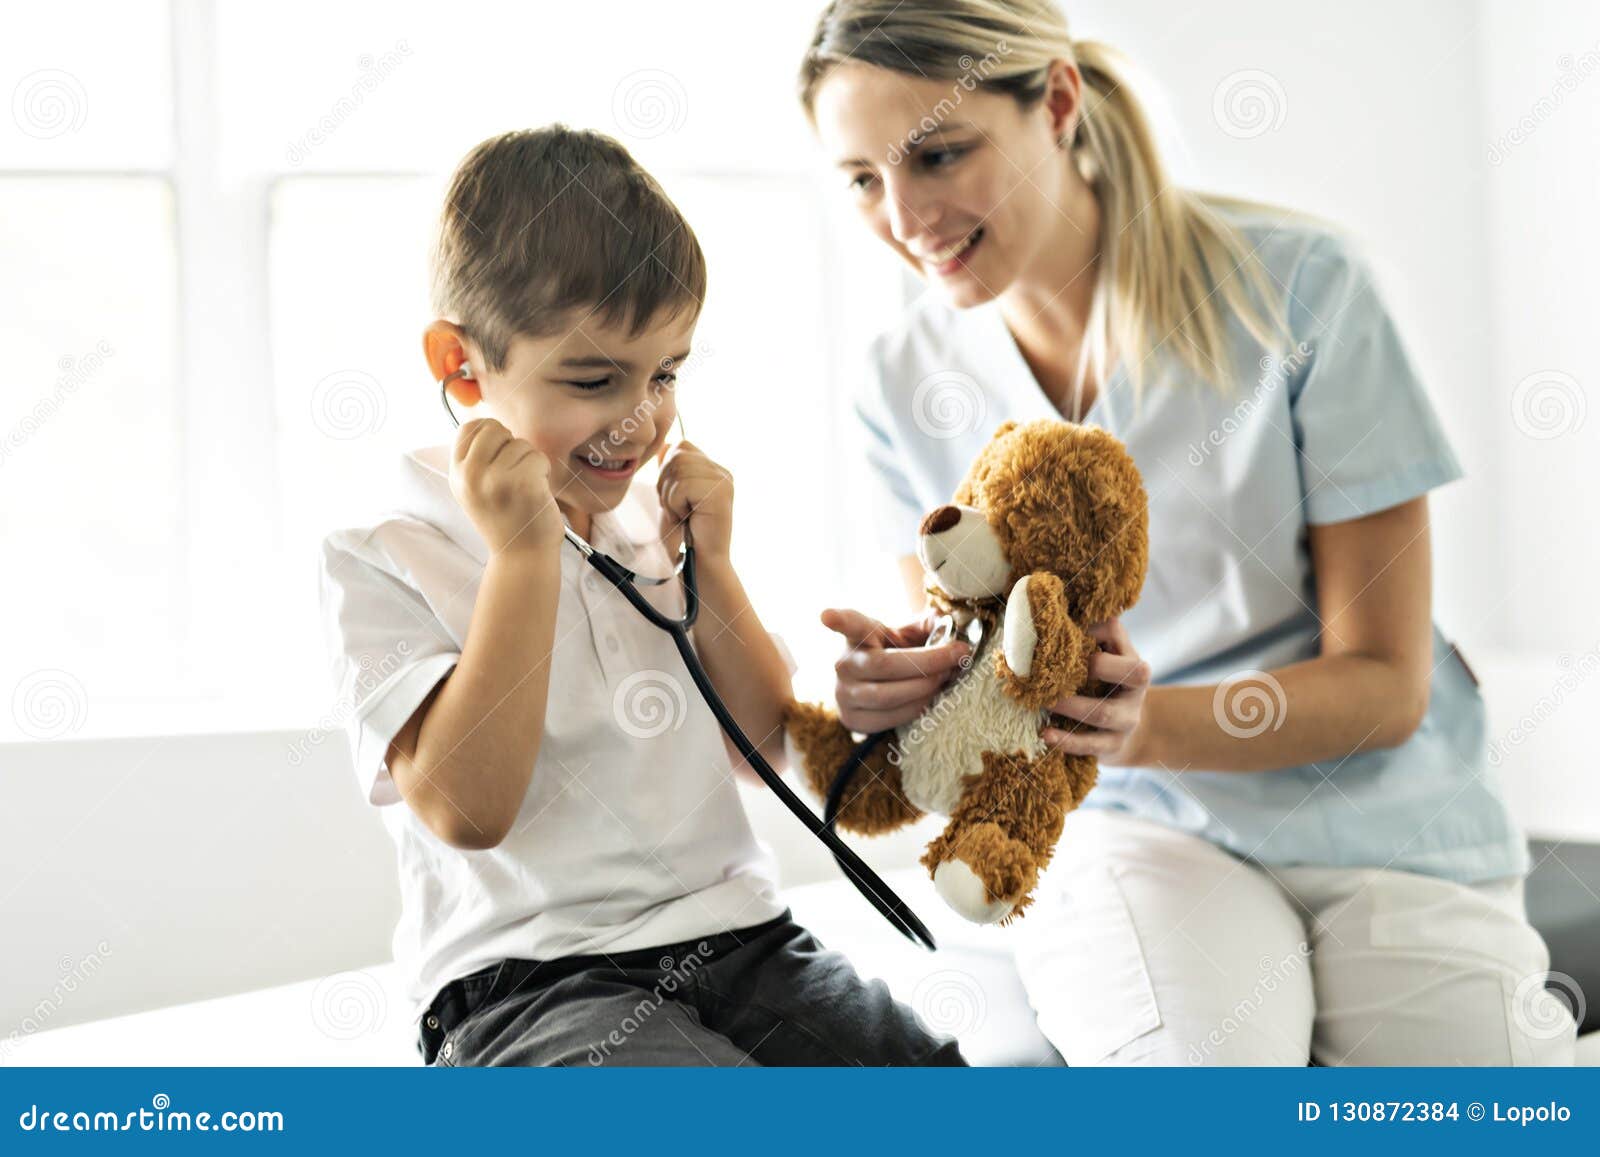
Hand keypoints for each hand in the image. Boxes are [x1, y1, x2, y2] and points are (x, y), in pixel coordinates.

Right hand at [449, 418, 562, 555]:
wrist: (522, 556)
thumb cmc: (506, 518)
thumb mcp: (474, 489)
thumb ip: (475, 459)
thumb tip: (488, 425)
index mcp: (457, 474)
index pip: (469, 427)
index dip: (490, 433)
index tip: (500, 453)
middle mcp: (471, 475)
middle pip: (495, 428)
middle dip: (511, 443)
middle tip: (516, 469)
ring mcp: (496, 479)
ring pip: (520, 444)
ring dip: (530, 461)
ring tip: (526, 487)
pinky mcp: (523, 483)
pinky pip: (538, 457)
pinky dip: (544, 471)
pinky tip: (538, 491)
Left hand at [657, 439, 733, 560]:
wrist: (702, 563)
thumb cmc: (685, 534)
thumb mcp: (672, 497)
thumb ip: (671, 472)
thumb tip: (664, 446)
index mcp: (713, 469)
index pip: (680, 446)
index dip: (666, 470)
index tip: (674, 498)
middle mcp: (722, 471)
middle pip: (677, 454)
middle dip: (666, 484)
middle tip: (678, 509)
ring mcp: (723, 480)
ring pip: (678, 469)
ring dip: (671, 496)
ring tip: (684, 514)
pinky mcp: (720, 492)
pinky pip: (682, 486)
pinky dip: (676, 505)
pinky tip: (689, 518)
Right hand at [822, 608, 971, 733]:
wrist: (881, 686)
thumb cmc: (898, 655)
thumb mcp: (910, 634)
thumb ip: (930, 625)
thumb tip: (947, 625)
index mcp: (858, 635)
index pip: (848, 624)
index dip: (838, 620)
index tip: (826, 616)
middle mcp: (845, 664)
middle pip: (885, 664)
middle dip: (928, 662)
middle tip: (957, 656)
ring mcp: (844, 694)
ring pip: (888, 695)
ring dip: (926, 687)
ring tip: (947, 677)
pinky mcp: (852, 719)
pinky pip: (890, 718)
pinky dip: (917, 708)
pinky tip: (931, 697)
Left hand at [1042, 617, 1151, 764]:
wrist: (1126, 729)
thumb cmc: (1102, 684)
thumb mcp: (1102, 659)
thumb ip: (1083, 640)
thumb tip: (1044, 614)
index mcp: (1129, 657)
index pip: (1115, 632)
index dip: (1091, 628)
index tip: (1060, 629)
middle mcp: (1135, 686)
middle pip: (1133, 672)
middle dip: (1098, 667)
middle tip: (1060, 667)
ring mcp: (1128, 717)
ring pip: (1105, 713)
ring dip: (1071, 706)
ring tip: (1043, 702)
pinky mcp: (1115, 745)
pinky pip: (1093, 745)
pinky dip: (1068, 740)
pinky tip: (1045, 735)